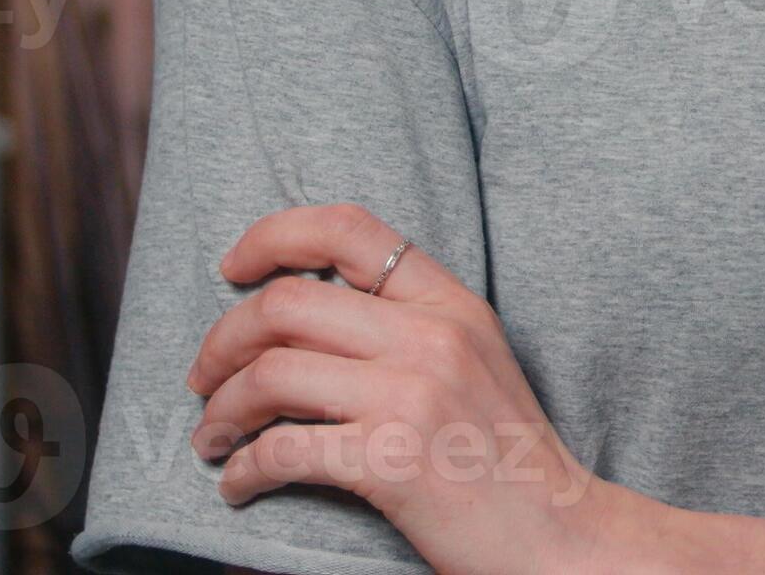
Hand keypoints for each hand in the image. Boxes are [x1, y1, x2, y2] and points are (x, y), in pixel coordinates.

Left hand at [184, 203, 654, 574]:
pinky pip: (281, 450)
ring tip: (213, 439)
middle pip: (285, 303)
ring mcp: (411, 396)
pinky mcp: (392, 460)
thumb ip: (409, 324)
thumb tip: (301, 315)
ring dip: (221, 410)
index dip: (273, 236)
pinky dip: (243, 470)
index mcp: (450, 302)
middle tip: (203, 381)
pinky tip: (240, 485)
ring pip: (270, 374)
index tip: (231, 269)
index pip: (348, 229)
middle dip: (221, 341)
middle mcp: (430, 336)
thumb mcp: (474, 359)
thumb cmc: (505, 457)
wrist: (561, 536)